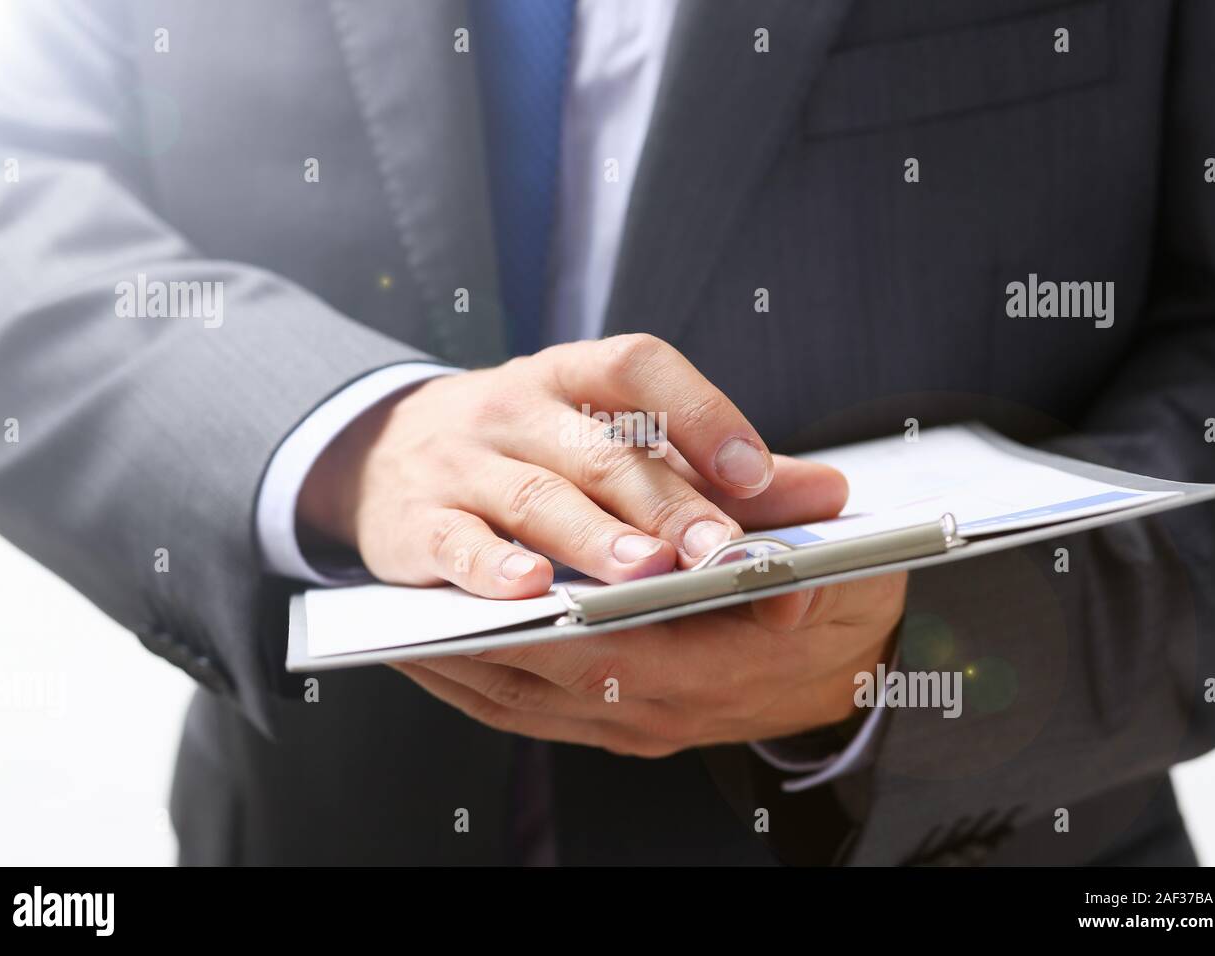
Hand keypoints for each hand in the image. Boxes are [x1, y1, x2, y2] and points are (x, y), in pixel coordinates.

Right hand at [298, 334, 846, 592]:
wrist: (385, 454)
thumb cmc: (530, 450)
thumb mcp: (613, 439)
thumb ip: (714, 469)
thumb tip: (828, 495)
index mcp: (574, 378)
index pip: (640, 367)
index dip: (701, 412)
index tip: (755, 473)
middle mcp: (517, 407)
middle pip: (600, 449)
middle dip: (666, 503)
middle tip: (722, 554)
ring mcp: (462, 461)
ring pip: (534, 493)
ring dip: (592, 535)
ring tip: (646, 571)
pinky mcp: (415, 519)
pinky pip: (453, 540)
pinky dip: (490, 565)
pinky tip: (529, 590)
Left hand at [393, 572, 907, 755]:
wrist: (854, 672)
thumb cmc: (845, 611)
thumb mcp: (854, 583)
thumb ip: (815, 580)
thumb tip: (782, 591)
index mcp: (722, 671)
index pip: (619, 657)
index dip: (551, 633)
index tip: (488, 600)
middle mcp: (670, 711)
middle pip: (550, 684)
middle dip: (479, 650)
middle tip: (408, 617)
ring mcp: (642, 724)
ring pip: (529, 705)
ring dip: (462, 671)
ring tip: (402, 633)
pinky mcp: (622, 724)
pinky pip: (533, 713)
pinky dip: (480, 686)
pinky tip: (441, 651)